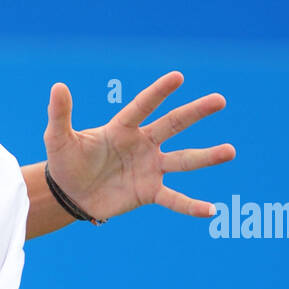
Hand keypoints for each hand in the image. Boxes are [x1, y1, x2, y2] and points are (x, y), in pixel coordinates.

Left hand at [43, 72, 234, 221]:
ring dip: (206, 157)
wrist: (70, 194)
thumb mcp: (58, 138)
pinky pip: (174, 199)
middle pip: (173, 125)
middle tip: (220, 100)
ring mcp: (149, 168)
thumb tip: (58, 86)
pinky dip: (191, 206)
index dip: (158, 93)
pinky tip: (210, 211)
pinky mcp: (149, 192)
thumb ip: (60, 114)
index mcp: (122, 128)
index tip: (178, 77)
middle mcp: (142, 144)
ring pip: (183, 160)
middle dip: (195, 113)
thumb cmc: (66, 161)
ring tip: (230, 151)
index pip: (142, 107)